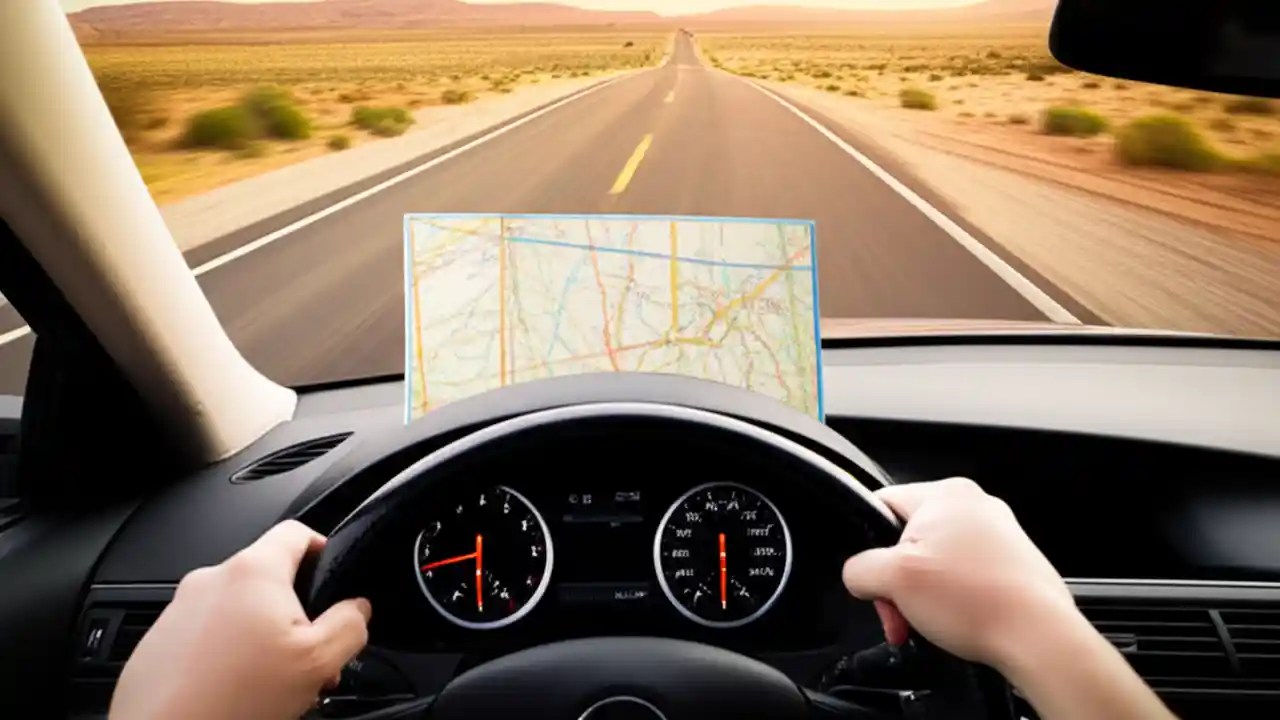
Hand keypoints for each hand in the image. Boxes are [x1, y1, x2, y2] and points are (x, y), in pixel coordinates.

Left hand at [110, 520, 371, 719]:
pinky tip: (237, 689)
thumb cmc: (233, 700)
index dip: (323, 549)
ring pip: (237, 610)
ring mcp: (179, 610)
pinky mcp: (158, 642)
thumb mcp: (318, 662)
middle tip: (309, 658)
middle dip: (295, 614)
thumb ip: (349, 625)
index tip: (332, 577)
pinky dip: (227, 654)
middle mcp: (211, 580)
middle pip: (269, 580)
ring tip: (274, 682)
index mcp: (253, 572)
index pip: (296, 532)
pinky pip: (206, 635)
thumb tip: (357, 609)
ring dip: (261, 636)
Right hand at [841, 477, 1077, 670]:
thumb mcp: (893, 580)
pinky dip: (953, 598)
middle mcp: (975, 505)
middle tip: (899, 613)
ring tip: (928, 622)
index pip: (882, 504)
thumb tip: (859, 574)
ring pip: (935, 560)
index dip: (869, 544)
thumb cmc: (977, 600)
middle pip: (908, 538)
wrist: (1038, 637)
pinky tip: (956, 620)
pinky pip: (965, 574)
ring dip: (922, 595)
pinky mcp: (1013, 561)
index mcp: (945, 493)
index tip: (877, 580)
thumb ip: (859, 569)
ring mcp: (998, 533)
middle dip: (898, 583)